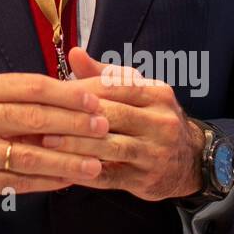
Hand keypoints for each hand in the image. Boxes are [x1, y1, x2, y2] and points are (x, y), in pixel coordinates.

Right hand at [0, 71, 108, 205]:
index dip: (65, 93)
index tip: (93, 100)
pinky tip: (69, 178)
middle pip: (31, 118)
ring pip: (28, 155)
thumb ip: (29, 94)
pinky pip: (19, 180)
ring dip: (66, 160)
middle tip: (101, 128)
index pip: (29, 86)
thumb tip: (81, 88)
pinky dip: (48, 180)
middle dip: (72, 123)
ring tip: (94, 163)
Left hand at [33, 47, 204, 202]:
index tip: (52, 92)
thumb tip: (74, 52)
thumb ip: (103, 74)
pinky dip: (86, 171)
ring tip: (46, 142)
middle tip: (41, 117)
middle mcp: (161, 122)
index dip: (82, 90)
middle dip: (74, 116)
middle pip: (112, 116)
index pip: (115, 87)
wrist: (191, 160)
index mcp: (156, 94)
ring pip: (110, 147)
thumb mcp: (137, 92)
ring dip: (76, 145)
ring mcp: (156, 153)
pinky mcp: (147, 180)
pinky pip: (111, 176)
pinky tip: (63, 167)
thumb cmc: (152, 119)